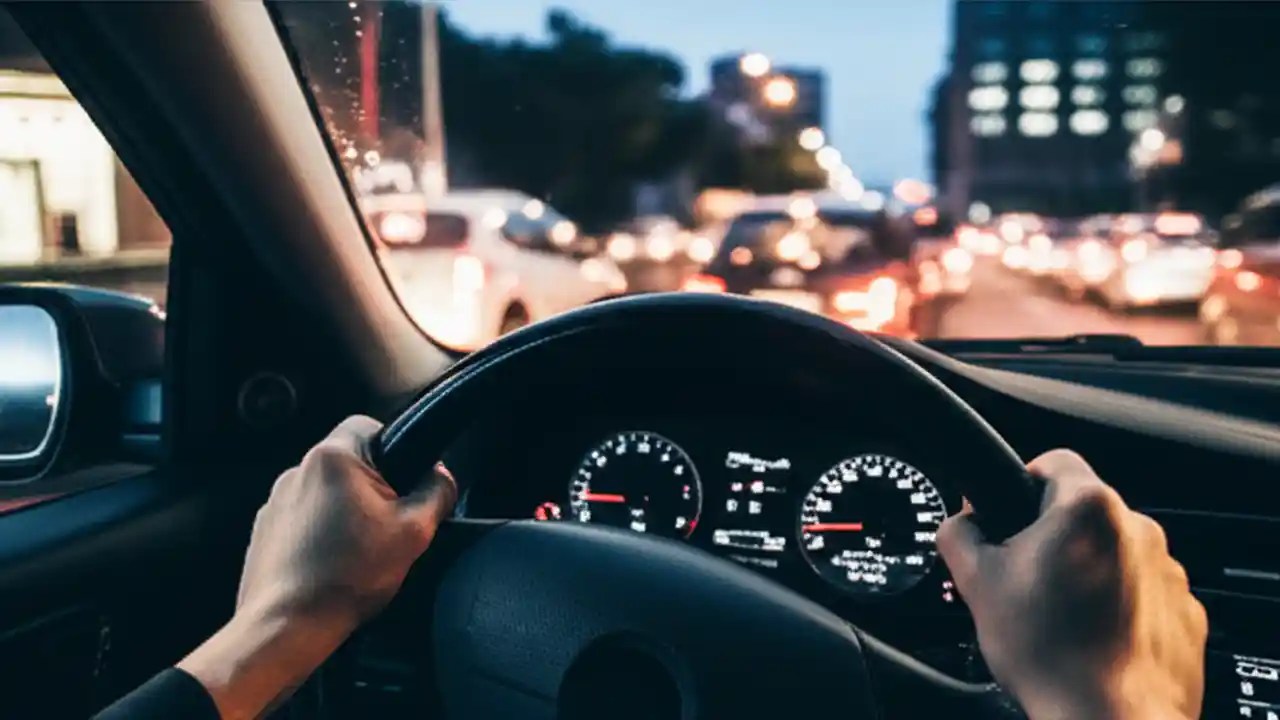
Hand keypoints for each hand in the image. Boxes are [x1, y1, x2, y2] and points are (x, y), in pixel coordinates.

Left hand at [178, 416, 455, 719]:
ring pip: (327, 493)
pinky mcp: (266, 531)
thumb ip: (436, 494)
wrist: (286, 626)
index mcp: (333, 458)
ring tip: (360, 552)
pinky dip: (320, 536)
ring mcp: (275, 502)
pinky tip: (333, 566)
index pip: (369, 424)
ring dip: (345, 513)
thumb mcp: (414, 533)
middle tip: (390, 525)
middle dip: (373, 489)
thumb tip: (441, 478)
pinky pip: (304, 520)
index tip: (406, 482)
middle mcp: (298, 471)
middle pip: (350, 463)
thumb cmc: (345, 577)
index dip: (396, 449)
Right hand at [937, 449, 1206, 719]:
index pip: (1051, 461)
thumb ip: (959, 533)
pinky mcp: (1186, 613)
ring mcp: (1169, 573)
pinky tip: (1091, 639)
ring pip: (1114, 554)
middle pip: (1083, 513)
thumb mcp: (977, 582)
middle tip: (1024, 580)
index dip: (1020, 484)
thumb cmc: (1049, 653)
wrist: (1108, 718)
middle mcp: (1140, 530)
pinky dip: (1119, 608)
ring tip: (1059, 618)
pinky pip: (1143, 594)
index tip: (1010, 519)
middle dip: (1053, 539)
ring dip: (1088, 573)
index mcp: (1088, 507)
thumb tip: (961, 523)